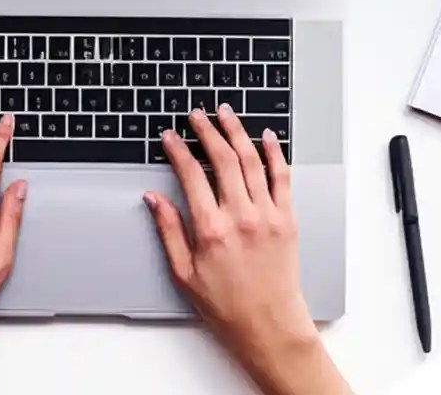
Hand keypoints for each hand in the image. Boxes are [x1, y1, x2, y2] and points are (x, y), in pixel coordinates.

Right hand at [144, 105, 349, 394]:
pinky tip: (267, 137)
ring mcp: (267, 216)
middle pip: (223, 159)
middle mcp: (241, 218)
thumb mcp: (184, 273)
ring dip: (237, 133)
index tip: (170, 137)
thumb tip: (153, 199)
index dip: (177, 150)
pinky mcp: (287, 220)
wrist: (269, 326)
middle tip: (197, 116)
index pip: (191, 175)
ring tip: (226, 115)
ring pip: (252, 161)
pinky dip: (274, 153)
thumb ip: (168, 231)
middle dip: (207, 131)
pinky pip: (282, 178)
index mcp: (211, 230)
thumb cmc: (227, 306)